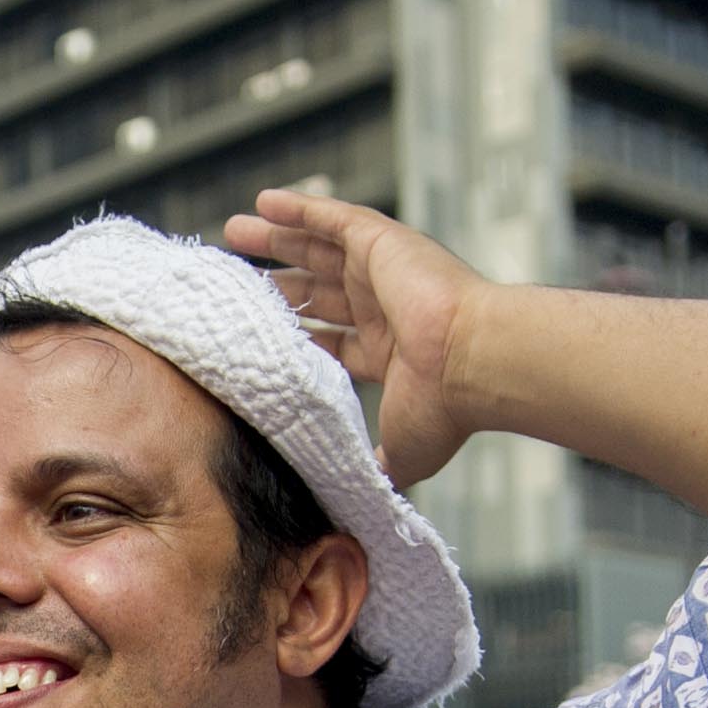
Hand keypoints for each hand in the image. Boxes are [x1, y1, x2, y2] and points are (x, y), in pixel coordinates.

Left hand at [222, 187, 495, 488]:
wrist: (473, 366)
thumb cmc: (445, 411)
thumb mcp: (400, 452)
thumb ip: (372, 468)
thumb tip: (358, 505)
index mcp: (387, 352)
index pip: (327, 339)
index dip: (291, 334)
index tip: (253, 332)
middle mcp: (383, 308)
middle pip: (314, 290)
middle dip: (276, 282)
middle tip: (234, 277)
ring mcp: (383, 273)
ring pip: (316, 249)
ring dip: (277, 240)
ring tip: (235, 231)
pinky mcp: (383, 244)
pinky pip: (333, 218)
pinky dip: (300, 209)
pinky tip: (264, 202)